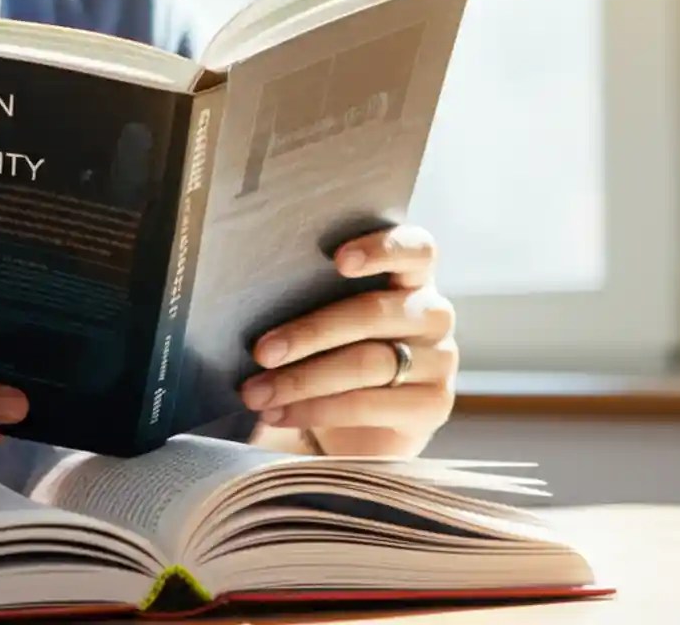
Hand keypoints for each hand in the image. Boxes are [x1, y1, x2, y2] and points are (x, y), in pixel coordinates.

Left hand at [241, 224, 456, 457]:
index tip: (338, 260)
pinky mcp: (432, 406)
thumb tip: (239, 297)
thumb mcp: (312, 326)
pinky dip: (315, 410)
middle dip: (309, 332)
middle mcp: (432, 313)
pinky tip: (279, 413)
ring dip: (303, 379)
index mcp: (408, 277)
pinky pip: (368, 404)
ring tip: (256, 393)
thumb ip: (298, 301)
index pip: (416, 249)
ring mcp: (439, 361)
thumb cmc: (321, 357)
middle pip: (373, 312)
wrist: (343, 430)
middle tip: (261, 351)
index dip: (382, 249)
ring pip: (368, 362)